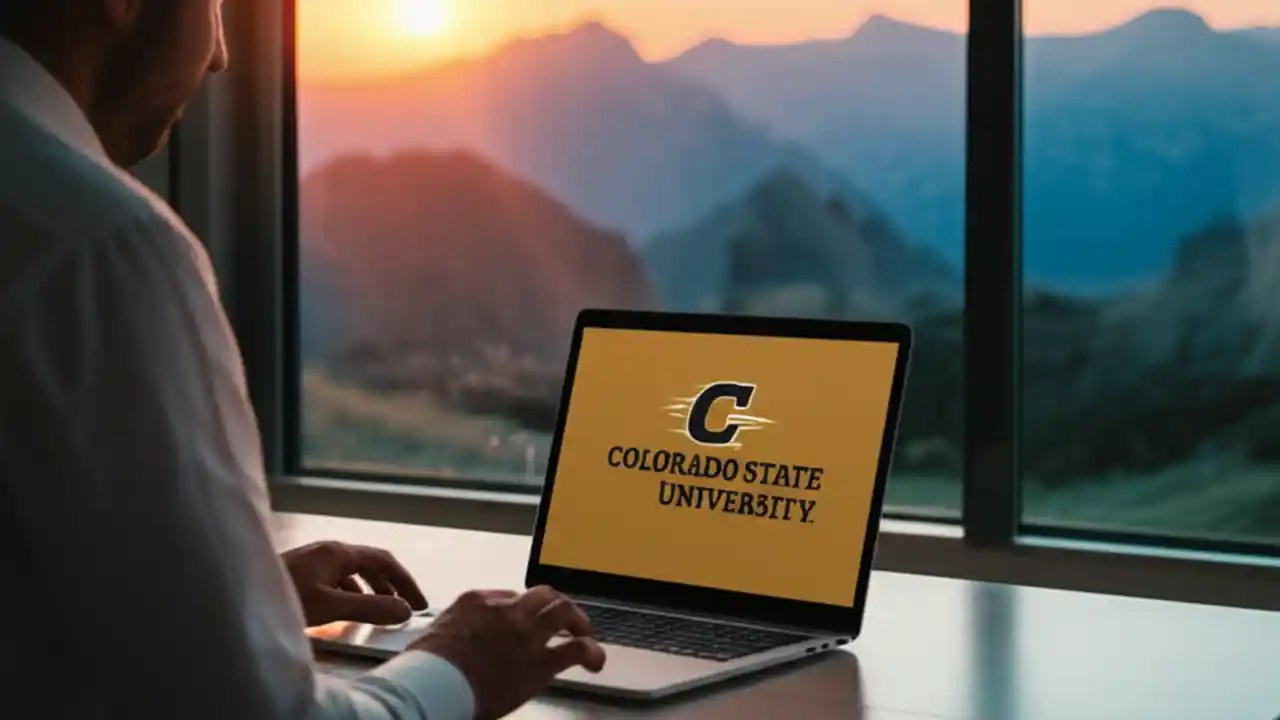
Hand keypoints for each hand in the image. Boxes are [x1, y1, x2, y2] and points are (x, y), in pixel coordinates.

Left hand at [282, 541, 428, 625]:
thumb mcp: (330, 606)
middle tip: (406, 610)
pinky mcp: (301, 572)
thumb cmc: (284, 596)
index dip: (405, 581)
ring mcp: (313, 560)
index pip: (383, 561)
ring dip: (371, 590)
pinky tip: (347, 610)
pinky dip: (351, 593)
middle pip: (370, 564)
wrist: (238, 591)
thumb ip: (369, 608)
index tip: (420, 604)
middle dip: (391, 586)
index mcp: (338, 552)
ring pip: (352, 572)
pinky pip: (336, 579)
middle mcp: (328, 551)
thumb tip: (405, 610)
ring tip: (381, 612)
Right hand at [411, 586, 606, 718]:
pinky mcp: (539, 663)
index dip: (520, 609)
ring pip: (564, 613)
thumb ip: (458, 625)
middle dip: (555, 604)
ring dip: (577, 621)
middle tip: (563, 619)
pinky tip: (595, 662)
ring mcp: (525, 634)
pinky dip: (591, 653)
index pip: (509, 596)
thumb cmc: (423, 668)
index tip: (522, 621)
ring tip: (584, 631)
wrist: (430, 686)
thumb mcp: (435, 633)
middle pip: (543, 596)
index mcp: (478, 601)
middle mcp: (507, 611)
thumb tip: (465, 633)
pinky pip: (575, 650)